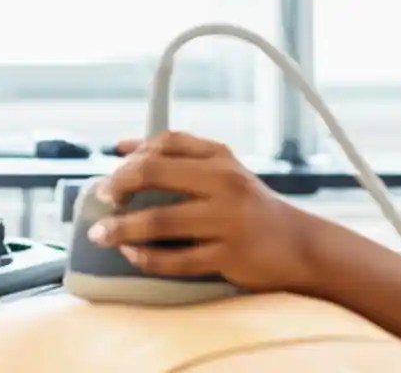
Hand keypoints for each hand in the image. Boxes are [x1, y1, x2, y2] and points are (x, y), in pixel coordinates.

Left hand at [86, 130, 315, 292]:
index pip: (167, 142)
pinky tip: (132, 253)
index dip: (132, 154)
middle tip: (101, 199)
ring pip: (159, 220)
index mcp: (221, 158)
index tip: (111, 170)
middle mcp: (225, 182)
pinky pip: (175, 259)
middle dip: (117, 185)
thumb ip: (179, 156)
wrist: (300, 244)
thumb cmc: (250, 207)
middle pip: (155, 172)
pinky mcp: (228, 255)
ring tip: (101, 234)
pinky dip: (145, 257)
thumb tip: (123, 147)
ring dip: (120, 228)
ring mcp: (227, 220)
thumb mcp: (224, 172)